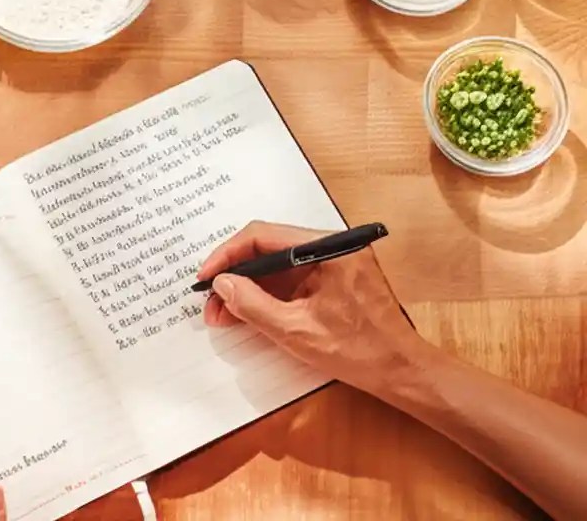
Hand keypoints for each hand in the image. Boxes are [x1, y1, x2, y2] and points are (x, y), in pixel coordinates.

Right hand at [197, 221, 427, 394]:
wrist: (402, 372)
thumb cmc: (358, 352)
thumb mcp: (295, 331)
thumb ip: (253, 304)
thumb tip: (222, 284)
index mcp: (329, 249)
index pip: (264, 236)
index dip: (227, 255)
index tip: (206, 277)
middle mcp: (333, 246)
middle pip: (269, 248)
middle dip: (235, 275)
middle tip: (212, 302)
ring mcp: (335, 261)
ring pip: (278, 264)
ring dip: (250, 286)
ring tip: (225, 313)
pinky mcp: (335, 277)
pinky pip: (293, 277)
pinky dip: (269, 293)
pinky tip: (249, 311)